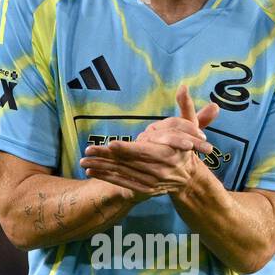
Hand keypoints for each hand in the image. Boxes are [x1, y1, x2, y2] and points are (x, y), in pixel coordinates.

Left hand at [79, 85, 219, 195]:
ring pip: (123, 173)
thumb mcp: (190, 125)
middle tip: (88, 150)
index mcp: (169, 154)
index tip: (111, 144)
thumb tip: (183, 86)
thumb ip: (186, 106)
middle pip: (129, 162)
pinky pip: (122, 182)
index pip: (144, 151)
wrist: (189, 177)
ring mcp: (151, 182)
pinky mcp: (144, 189)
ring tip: (84, 161)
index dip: (127, 148)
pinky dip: (106, 177)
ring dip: (102, 168)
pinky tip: (91, 172)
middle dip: (106, 157)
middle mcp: (159, 171)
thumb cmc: (186, 146)